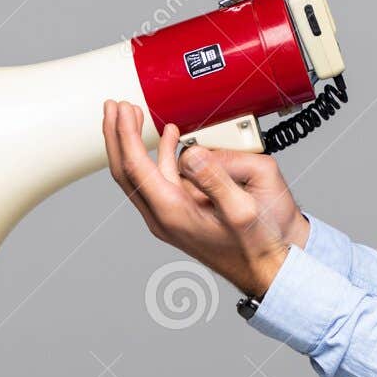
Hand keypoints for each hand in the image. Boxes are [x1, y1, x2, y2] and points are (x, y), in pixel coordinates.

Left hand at [102, 100, 302, 298]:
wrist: (263, 270)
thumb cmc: (255, 245)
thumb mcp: (241, 208)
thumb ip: (215, 179)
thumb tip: (190, 152)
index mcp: (172, 212)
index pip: (135, 167)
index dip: (125, 135)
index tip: (121, 110)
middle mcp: (162, 216)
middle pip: (126, 171)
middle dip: (117, 136)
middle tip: (114, 106)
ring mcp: (168, 217)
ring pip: (139, 175)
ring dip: (134, 144)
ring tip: (133, 116)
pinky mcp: (177, 215)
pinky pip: (158, 180)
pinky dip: (157, 155)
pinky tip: (169, 138)